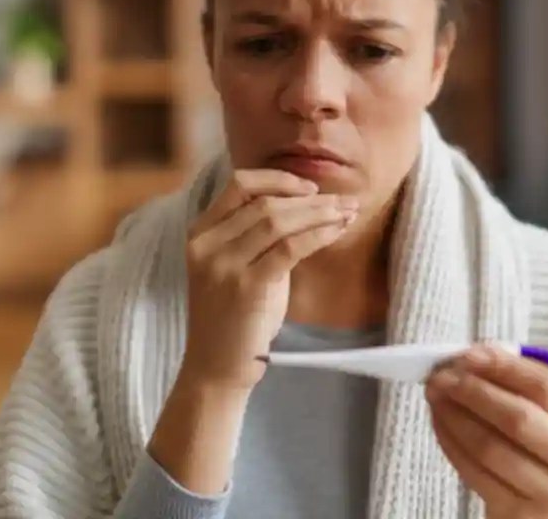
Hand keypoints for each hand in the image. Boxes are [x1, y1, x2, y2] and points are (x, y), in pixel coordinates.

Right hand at [180, 169, 356, 391]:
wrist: (216, 368)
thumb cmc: (234, 318)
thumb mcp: (238, 267)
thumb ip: (258, 236)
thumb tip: (307, 205)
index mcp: (201, 233)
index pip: (239, 185)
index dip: (279, 180)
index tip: (311, 188)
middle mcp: (206, 244)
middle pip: (265, 203)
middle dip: (312, 200)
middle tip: (345, 202)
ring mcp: (222, 265)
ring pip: (278, 221)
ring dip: (319, 214)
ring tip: (347, 214)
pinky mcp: (245, 287)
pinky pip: (288, 248)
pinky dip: (318, 235)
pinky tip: (337, 232)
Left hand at [425, 345, 547, 518]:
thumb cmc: (545, 441)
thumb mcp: (547, 408)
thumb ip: (517, 378)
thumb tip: (473, 356)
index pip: (544, 386)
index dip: (503, 367)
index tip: (469, 355)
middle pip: (518, 417)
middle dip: (474, 392)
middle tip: (443, 376)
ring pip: (490, 447)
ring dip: (455, 416)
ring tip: (436, 396)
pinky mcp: (518, 511)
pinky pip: (474, 472)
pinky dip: (451, 442)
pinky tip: (440, 422)